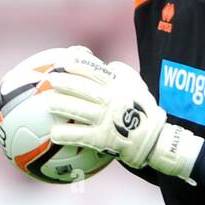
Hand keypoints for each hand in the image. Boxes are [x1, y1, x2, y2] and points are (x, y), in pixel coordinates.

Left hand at [47, 50, 202, 180]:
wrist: (155, 140)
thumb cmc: (143, 111)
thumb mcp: (137, 85)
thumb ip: (121, 73)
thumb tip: (105, 63)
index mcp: (117, 86)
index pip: (95, 71)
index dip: (78, 66)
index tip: (64, 64)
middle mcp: (110, 101)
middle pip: (83, 89)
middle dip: (65, 83)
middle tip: (51, 81)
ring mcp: (106, 120)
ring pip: (78, 110)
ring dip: (61, 105)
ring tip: (49, 103)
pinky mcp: (102, 139)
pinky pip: (80, 135)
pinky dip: (66, 134)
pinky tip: (54, 133)